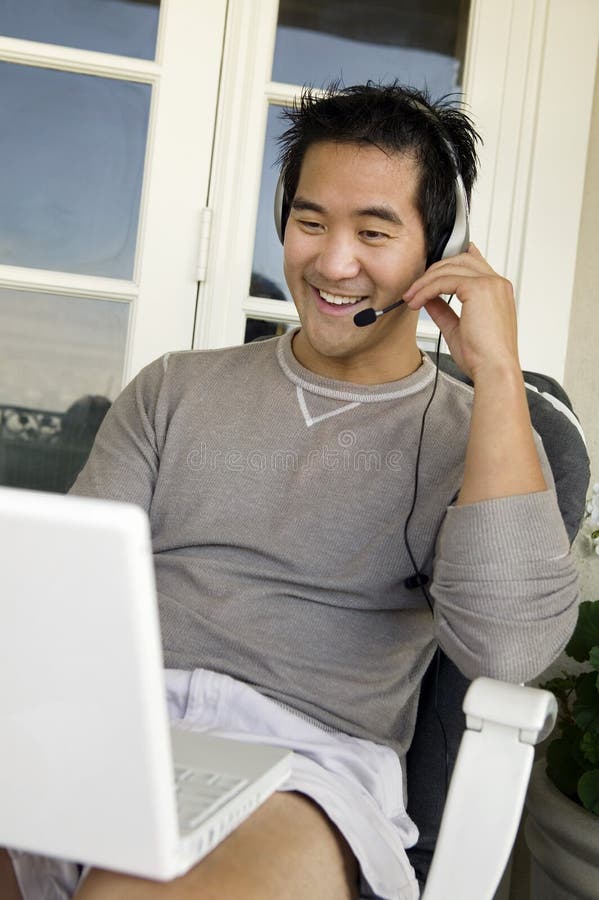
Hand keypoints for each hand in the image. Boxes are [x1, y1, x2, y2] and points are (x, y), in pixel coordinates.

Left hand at [402, 244, 519, 381]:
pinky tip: (416, 302)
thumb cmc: (483, 357)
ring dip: (425, 282)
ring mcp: (490, 283)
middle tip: (414, 289)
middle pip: (459, 259)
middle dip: (433, 271)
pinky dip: (426, 290)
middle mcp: (497, 283)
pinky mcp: (478, 288)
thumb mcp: (457, 329)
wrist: (493, 370)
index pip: (472, 263)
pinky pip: (443, 281)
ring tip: (411, 298)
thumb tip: (429, 300)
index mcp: (498, 291)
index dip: (447, 266)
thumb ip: (444, 311)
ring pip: (449, 268)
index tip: (427, 278)